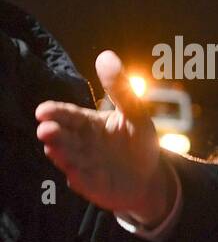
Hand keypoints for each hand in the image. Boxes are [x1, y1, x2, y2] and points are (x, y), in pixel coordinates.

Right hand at [35, 50, 171, 225]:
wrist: (150, 179)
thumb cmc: (138, 143)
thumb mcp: (136, 114)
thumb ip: (121, 89)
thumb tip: (106, 56)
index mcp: (87, 123)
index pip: (68, 115)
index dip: (55, 113)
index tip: (43, 110)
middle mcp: (79, 143)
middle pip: (62, 136)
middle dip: (52, 133)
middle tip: (45, 129)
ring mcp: (82, 165)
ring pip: (66, 158)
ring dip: (59, 153)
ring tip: (52, 147)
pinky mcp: (89, 185)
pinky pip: (80, 181)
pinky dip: (77, 178)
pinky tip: (74, 175)